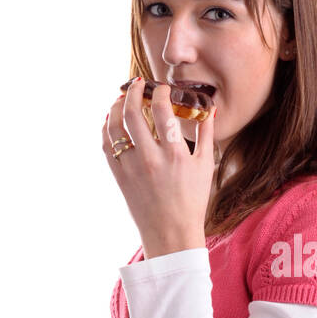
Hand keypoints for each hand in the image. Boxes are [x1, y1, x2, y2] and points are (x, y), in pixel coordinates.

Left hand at [102, 76, 215, 255]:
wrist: (171, 234)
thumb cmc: (192, 201)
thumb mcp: (205, 167)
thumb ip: (206, 134)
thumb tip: (209, 109)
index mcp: (175, 155)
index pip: (162, 111)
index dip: (160, 92)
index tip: (161, 87)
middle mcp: (151, 159)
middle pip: (133, 114)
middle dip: (133, 92)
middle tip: (137, 84)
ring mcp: (132, 168)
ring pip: (115, 128)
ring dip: (115, 108)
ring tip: (121, 99)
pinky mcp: (120, 177)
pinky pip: (107, 146)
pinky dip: (107, 129)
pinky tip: (112, 121)